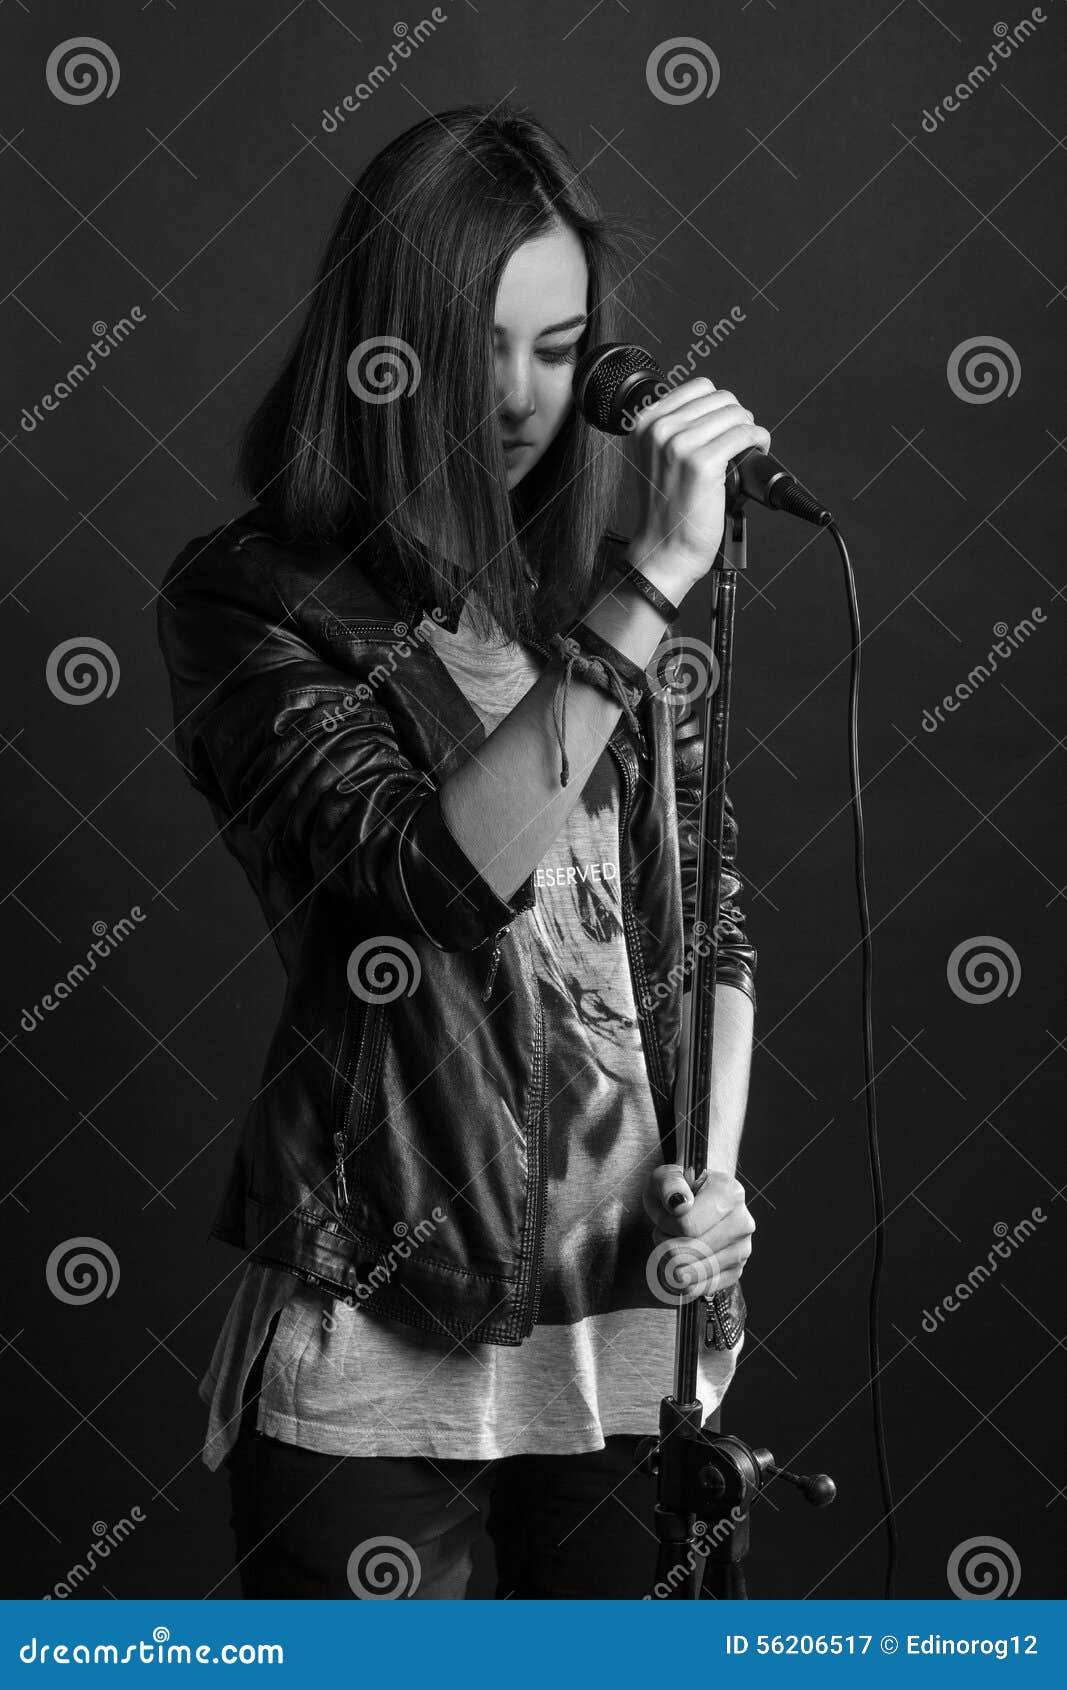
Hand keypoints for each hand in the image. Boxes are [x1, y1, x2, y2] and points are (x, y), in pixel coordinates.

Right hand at [626, 377, 771, 583]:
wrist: (665, 549)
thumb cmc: (666, 510)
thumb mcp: (656, 458)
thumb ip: (674, 429)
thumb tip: (716, 409)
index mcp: (644, 423)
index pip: (699, 388)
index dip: (720, 406)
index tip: (725, 426)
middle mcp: (659, 429)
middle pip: (720, 397)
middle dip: (736, 417)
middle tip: (739, 440)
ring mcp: (679, 444)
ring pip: (735, 413)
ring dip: (749, 428)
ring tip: (747, 448)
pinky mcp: (702, 463)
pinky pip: (745, 434)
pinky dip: (758, 440)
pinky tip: (757, 451)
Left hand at [642, 1163, 754, 1303]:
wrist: (694, 1201)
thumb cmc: (679, 1190)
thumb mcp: (665, 1176)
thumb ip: (668, 1184)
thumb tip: (680, 1205)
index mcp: (730, 1192)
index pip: (688, 1226)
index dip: (666, 1226)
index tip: (666, 1215)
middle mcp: (743, 1221)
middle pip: (693, 1252)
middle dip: (668, 1246)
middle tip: (665, 1233)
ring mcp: (742, 1248)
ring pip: (697, 1273)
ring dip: (673, 1264)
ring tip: (673, 1246)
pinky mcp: (737, 1269)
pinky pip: (706, 1287)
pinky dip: (686, 1281)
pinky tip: (681, 1266)